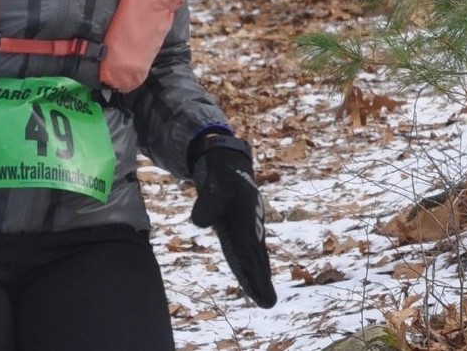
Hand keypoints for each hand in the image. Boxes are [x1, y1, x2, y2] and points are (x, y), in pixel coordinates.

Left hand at [190, 135, 276, 307]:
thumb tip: (199, 223)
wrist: (230, 164)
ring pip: (256, 257)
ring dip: (260, 278)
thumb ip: (207, 202)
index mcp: (245, 214)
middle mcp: (251, 224)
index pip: (246, 244)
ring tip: (267, 300)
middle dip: (260, 279)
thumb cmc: (221, 174)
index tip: (255, 281)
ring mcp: (251, 229)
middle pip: (255, 256)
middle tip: (268, 302)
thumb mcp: (213, 182)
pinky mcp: (246, 232)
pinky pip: (252, 253)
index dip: (251, 264)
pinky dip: (256, 268)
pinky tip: (259, 283)